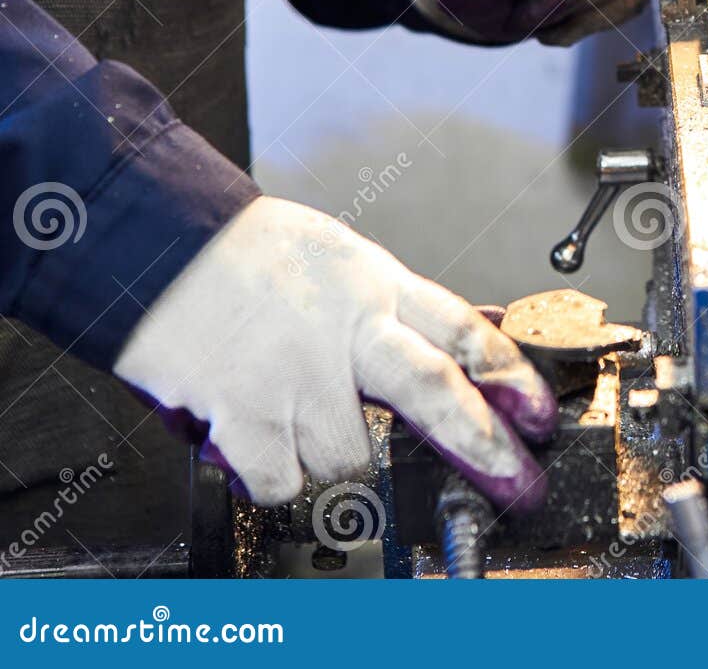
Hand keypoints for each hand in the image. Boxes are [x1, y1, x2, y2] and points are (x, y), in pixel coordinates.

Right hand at [113, 197, 554, 508]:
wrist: (156, 241)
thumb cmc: (246, 252)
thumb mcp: (340, 260)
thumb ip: (390, 309)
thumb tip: (448, 353)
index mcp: (376, 284)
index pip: (463, 330)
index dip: (512, 376)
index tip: (539, 413)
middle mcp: (346, 327)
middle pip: (435, 389)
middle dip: (485, 442)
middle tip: (516, 478)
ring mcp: (295, 371)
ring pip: (350, 454)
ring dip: (334, 461)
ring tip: (303, 428)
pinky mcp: (243, 408)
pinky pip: (284, 479)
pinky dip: (277, 478)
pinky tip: (262, 446)